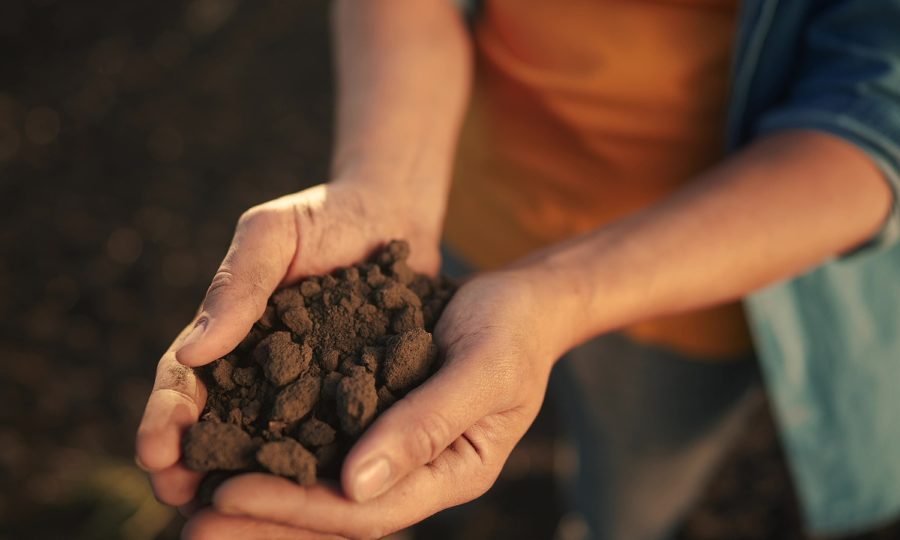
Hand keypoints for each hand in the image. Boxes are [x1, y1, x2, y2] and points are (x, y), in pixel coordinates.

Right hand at [135, 179, 441, 511]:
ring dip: (246, 480)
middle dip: (191, 465)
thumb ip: (237, 284)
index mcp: (228, 335)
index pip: (183, 383)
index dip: (164, 417)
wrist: (390, 217)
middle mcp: (260, 371)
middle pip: (215, 428)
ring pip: (267, 445)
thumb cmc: (325, 215)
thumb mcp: (273, 234)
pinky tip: (313, 496)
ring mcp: (305, 388)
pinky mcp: (351, 397)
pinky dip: (311, 468)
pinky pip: (328, 438)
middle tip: (178, 496)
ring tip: (234, 512)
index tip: (155, 448)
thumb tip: (193, 350)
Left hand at [182, 269, 575, 538]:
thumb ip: (427, 425)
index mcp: (453, 473)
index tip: (227, 495)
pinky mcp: (381, 424)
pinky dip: (280, 456)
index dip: (295, 507)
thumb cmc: (512, 331)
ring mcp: (400, 453)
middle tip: (191, 523)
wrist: (525, 303)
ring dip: (263, 499)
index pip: (366, 509)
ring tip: (194, 500)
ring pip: (324, 491)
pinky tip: (234, 449)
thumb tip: (355, 485)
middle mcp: (421, 475)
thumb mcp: (483, 370)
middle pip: (335, 515)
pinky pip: (325, 452)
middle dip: (264, 521)